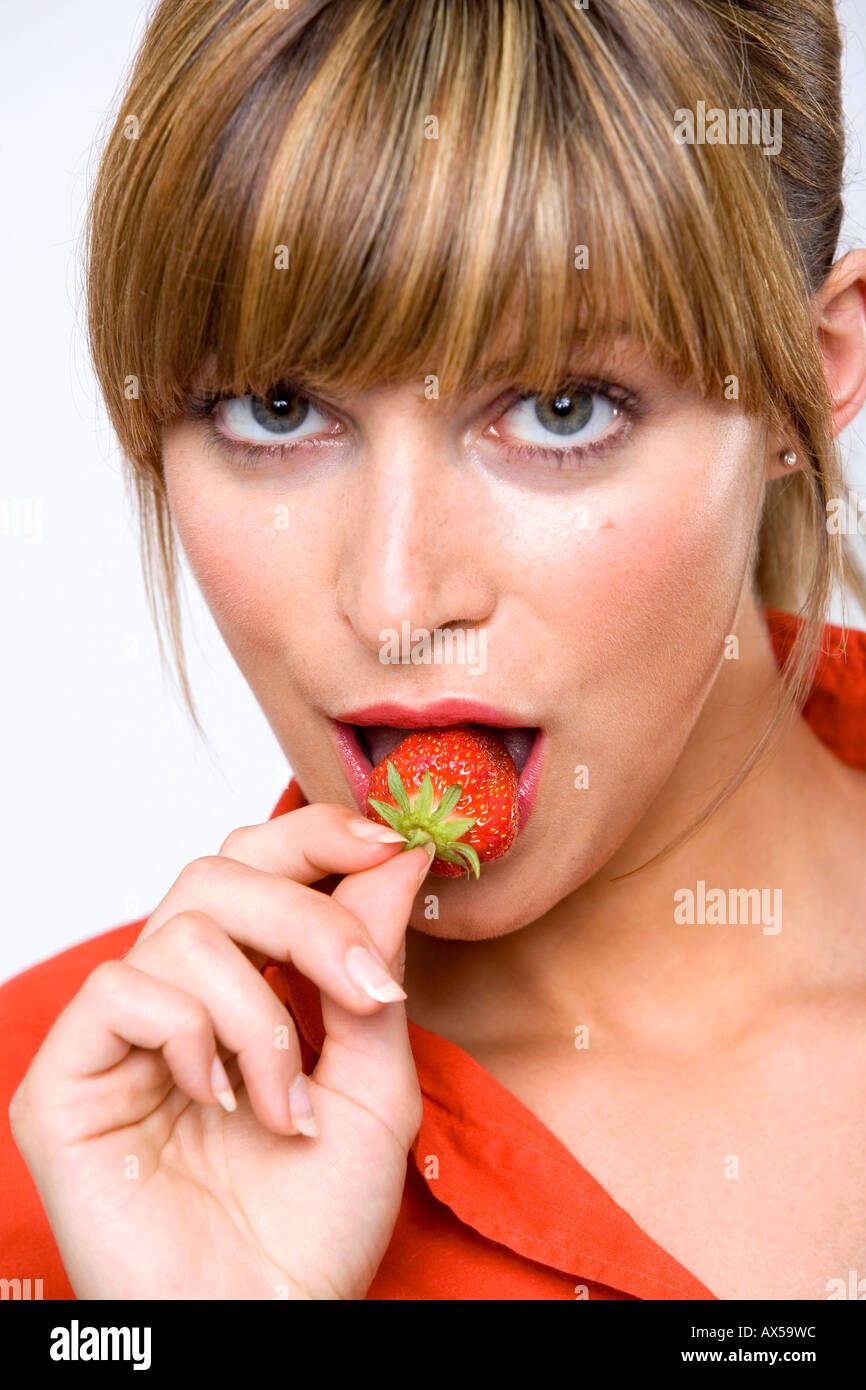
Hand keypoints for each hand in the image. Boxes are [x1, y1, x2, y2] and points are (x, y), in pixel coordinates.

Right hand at [9, 804, 433, 1298]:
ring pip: (184, 930)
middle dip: (308, 918)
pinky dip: (191, 1036)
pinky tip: (217, 1102)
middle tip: (364, 991)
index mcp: (244, 986)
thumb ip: (372, 964)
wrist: (267, 1324)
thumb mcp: (374, 1079)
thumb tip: (398, 856)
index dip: (318, 836)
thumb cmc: (317, 1219)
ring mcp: (118, 1036)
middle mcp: (176, 996)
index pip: (260, 865)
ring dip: (260, 1017)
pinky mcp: (67, 1078)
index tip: (393, 843)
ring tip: (286, 1107)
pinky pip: (123, 990)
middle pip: (221, 874)